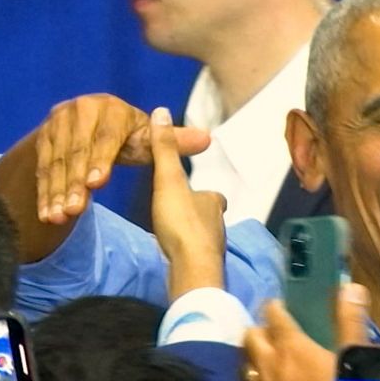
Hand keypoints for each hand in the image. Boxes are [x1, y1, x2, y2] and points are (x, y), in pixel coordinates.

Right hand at [30, 94, 209, 223]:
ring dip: (56, 191)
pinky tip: (47, 214)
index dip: (99, 160)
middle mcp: (79, 110)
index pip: (105, 137)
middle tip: (75, 210)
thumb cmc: (122, 135)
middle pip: (76, 152)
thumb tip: (207, 139)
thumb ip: (171, 143)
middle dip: (74, 183)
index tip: (96, 183)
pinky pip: (42, 169)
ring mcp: (57, 123)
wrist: (80, 123)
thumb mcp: (143, 139)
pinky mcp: (42, 137)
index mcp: (109, 108)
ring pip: (56, 162)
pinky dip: (44, 193)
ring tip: (60, 216)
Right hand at [149, 106, 226, 297]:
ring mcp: (214, 248)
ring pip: (204, 237)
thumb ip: (163, 149)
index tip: (193, 192)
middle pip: (209, 216)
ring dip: (192, 235)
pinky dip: (188, 254)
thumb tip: (161, 111)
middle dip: (198, 215)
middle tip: (179, 215)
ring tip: (175, 235)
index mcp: (212, 202)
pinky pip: (196, 256)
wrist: (192, 269)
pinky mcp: (205, 268)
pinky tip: (176, 256)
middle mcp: (219, 224)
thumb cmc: (181, 223)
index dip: (203, 193)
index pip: (212, 195)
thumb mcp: (168, 180)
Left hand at [244, 284, 370, 380]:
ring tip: (268, 360)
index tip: (279, 305)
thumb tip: (349, 287)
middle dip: (259, 330)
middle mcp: (268, 369)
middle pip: (251, 338)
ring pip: (247, 367)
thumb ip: (350, 321)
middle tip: (271, 331)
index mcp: (292, 348)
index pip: (274, 316)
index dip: (275, 307)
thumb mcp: (356, 359)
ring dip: (256, 359)